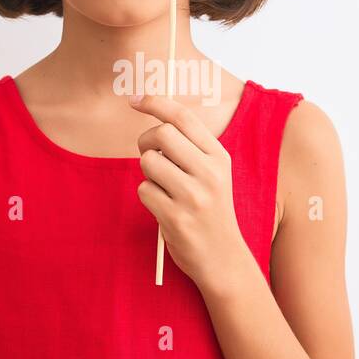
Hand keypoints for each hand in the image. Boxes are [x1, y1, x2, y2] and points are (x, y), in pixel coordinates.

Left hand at [130, 91, 250, 288]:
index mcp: (220, 157)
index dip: (155, 102)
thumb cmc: (210, 210)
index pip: (183, 117)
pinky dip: (147, 196)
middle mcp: (210, 173)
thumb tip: (156, 118)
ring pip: (148, 162)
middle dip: (146, 141)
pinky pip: (144, 190)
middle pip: (162, 134)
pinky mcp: (176, 217)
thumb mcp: (213, 174)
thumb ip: (191, 147)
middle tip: (149, 154)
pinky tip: (163, 208)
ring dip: (147, 173)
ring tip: (162, 187)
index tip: (134, 100)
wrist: (223, 258)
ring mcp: (193, 196)